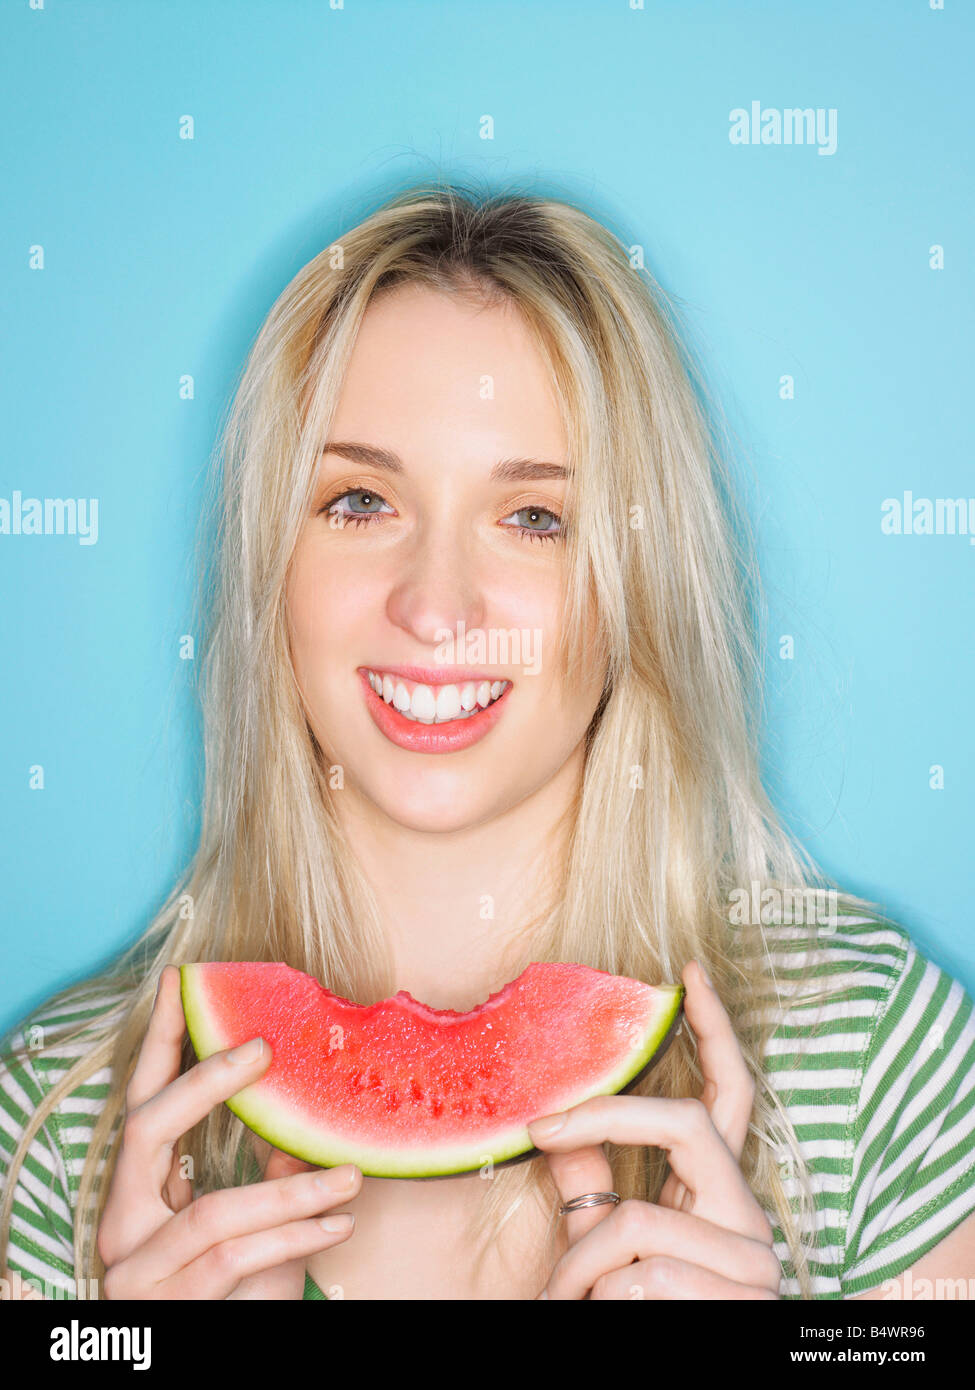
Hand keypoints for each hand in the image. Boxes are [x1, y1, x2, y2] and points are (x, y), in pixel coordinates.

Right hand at [97, 964, 360, 1298]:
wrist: (228, 1356)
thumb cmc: (241, 1293)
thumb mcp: (258, 1223)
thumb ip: (272, 1168)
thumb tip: (304, 1104)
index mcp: (138, 1189)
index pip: (141, 1099)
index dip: (158, 1038)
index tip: (181, 978)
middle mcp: (120, 1222)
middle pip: (146, 1129)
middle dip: (205, 1082)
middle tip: (264, 1049)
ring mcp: (135, 1269)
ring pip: (214, 1210)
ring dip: (293, 1195)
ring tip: (351, 1176)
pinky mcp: (165, 1305)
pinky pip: (235, 1258)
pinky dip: (295, 1238)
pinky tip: (340, 1226)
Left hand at [528, 960, 780, 1299]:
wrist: (653, 1381)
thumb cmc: (625, 1314)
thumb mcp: (602, 1245)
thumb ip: (591, 1182)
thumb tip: (550, 1122)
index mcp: (717, 1194)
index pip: (728, 1095)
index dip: (715, 1030)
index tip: (689, 972)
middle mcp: (747, 1219)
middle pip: (685, 1126)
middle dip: (606, 1121)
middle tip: (542, 1126)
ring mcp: (751, 1265)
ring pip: (637, 1223)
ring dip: (578, 1267)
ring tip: (566, 1300)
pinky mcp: (740, 1302)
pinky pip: (640, 1276)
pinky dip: (596, 1299)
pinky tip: (603, 1318)